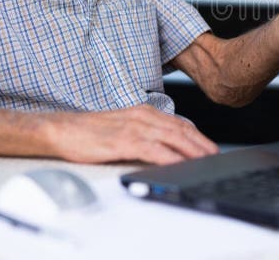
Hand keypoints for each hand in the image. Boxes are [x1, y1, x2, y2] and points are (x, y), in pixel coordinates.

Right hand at [51, 104, 218, 164]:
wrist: (62, 129)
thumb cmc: (89, 132)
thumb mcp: (123, 127)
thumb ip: (143, 133)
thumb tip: (163, 147)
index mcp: (143, 112)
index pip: (178, 124)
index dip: (198, 137)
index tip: (211, 148)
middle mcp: (142, 116)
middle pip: (181, 130)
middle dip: (201, 144)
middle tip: (216, 157)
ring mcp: (133, 127)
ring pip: (172, 138)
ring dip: (192, 151)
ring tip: (206, 161)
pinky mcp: (123, 141)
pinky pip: (152, 150)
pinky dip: (169, 157)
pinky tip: (179, 165)